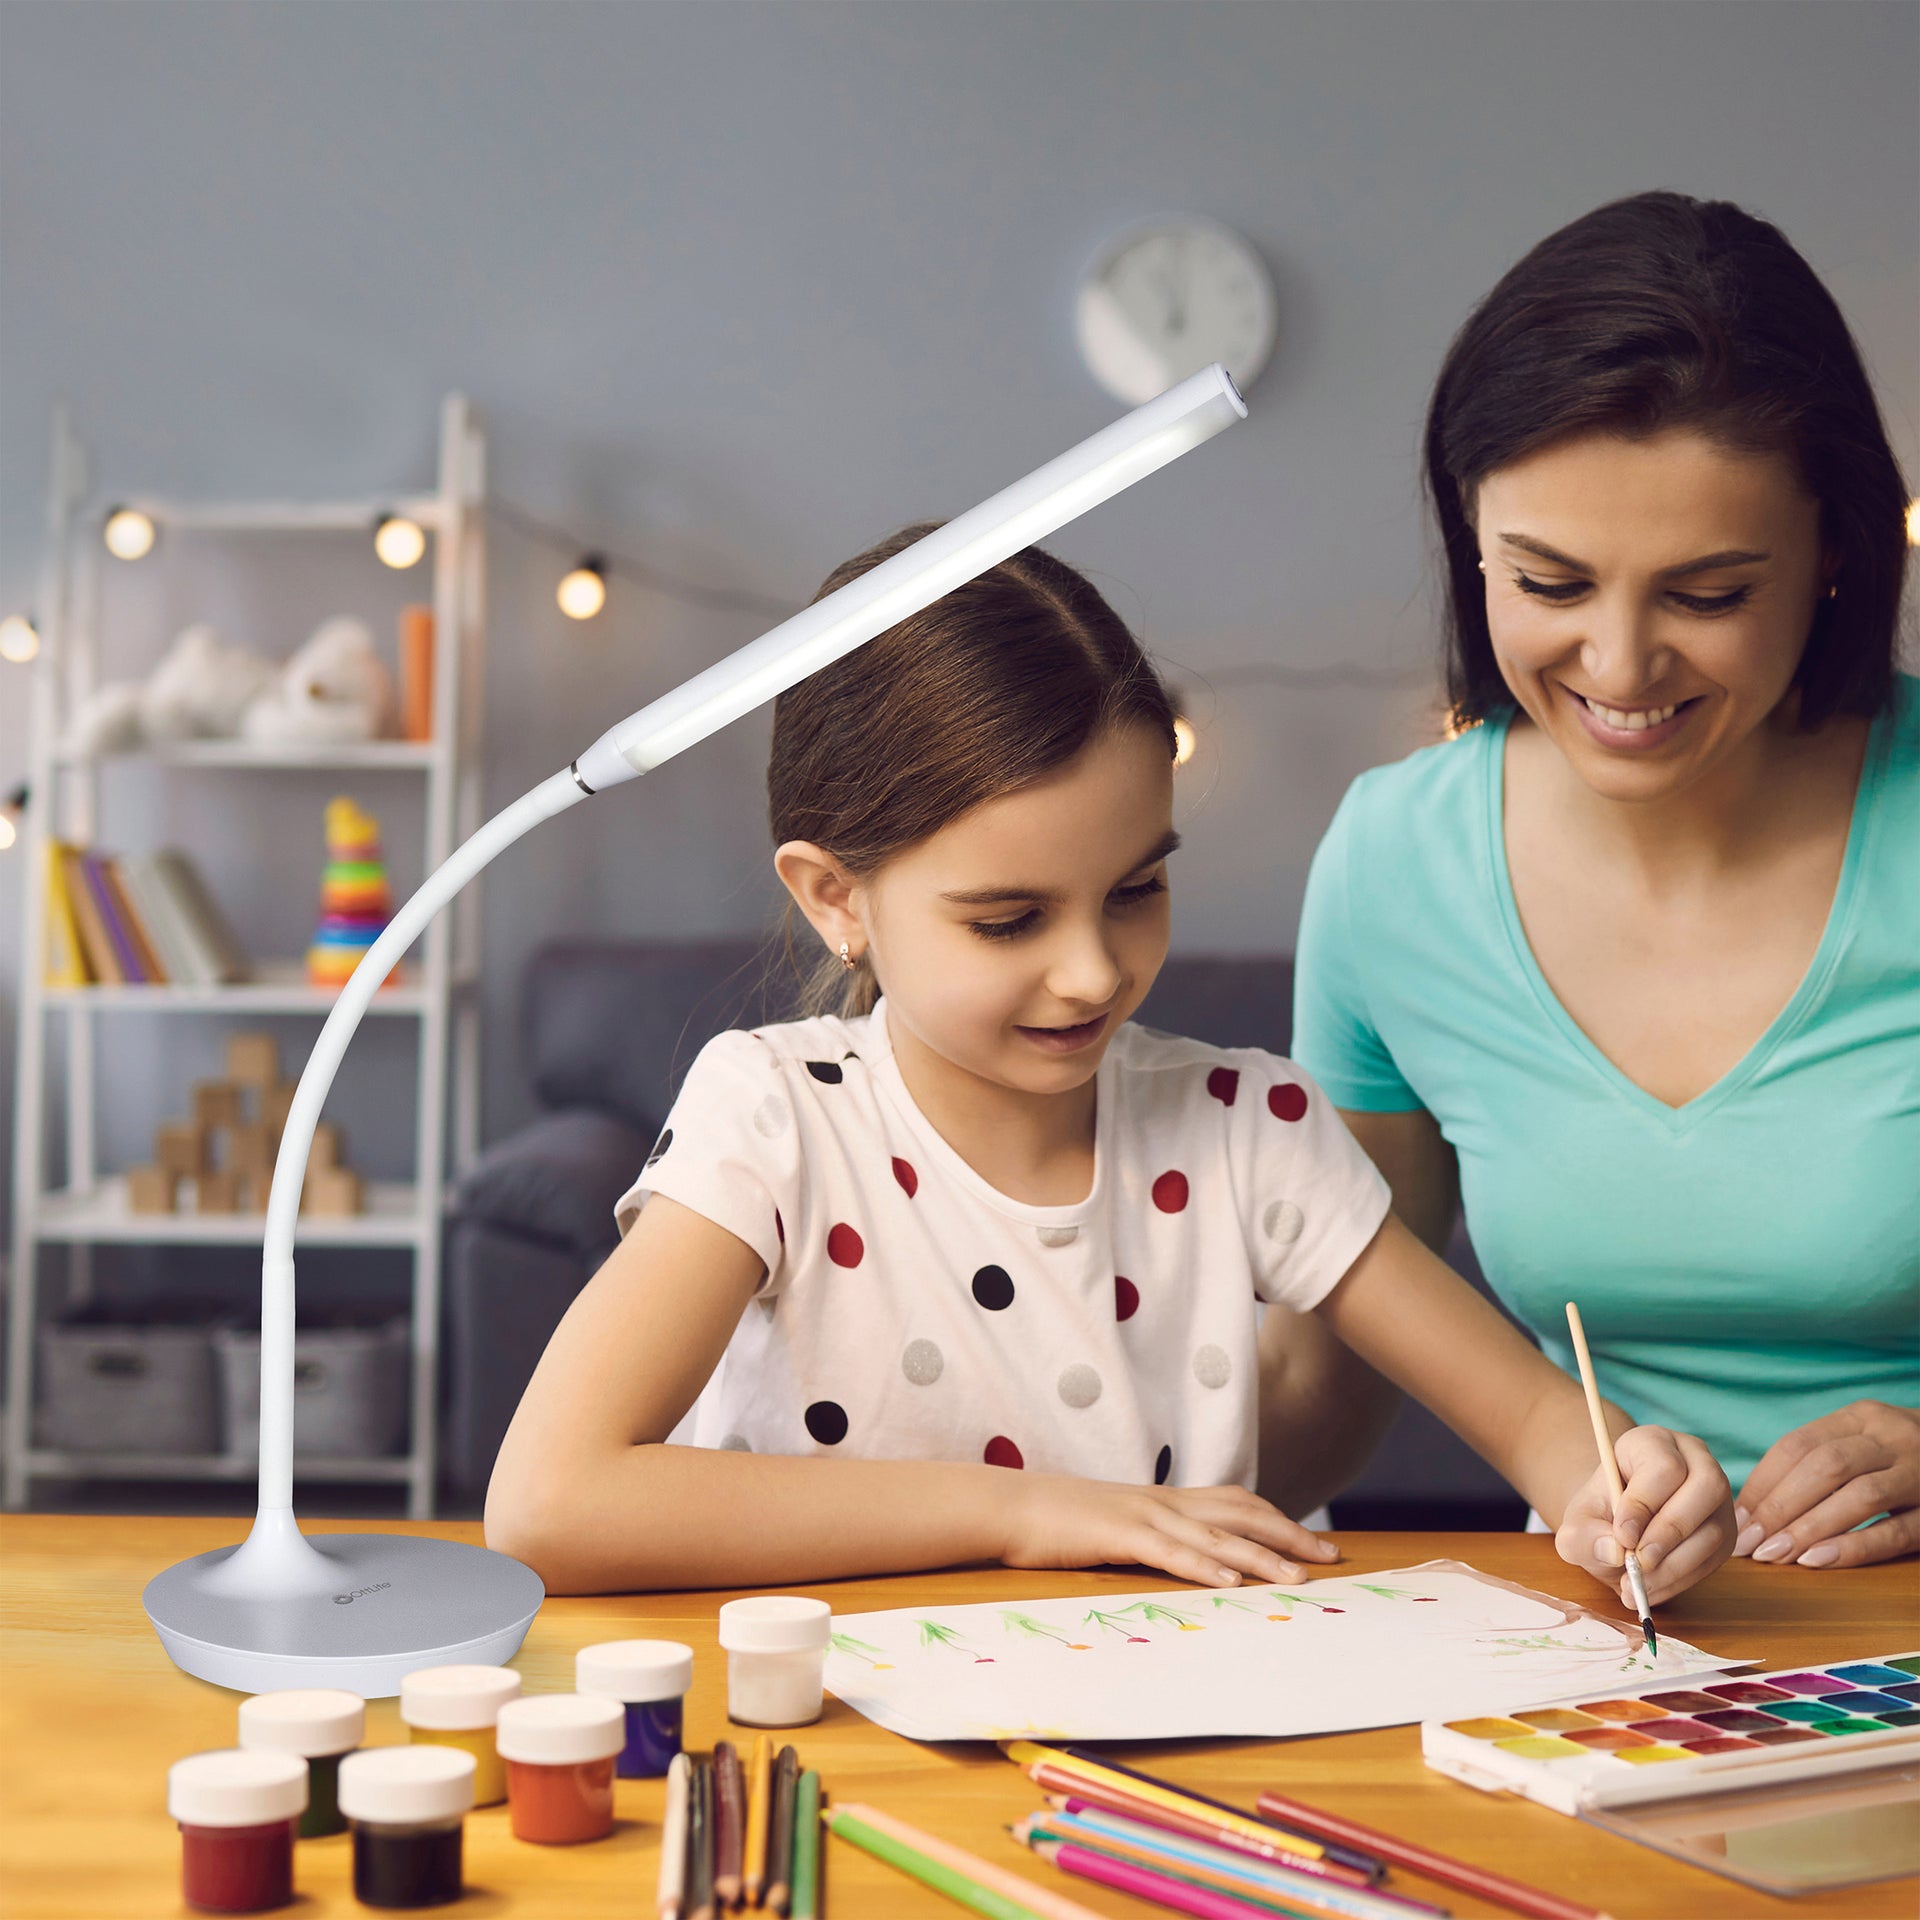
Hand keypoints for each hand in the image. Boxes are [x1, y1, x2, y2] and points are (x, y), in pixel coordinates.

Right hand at [999, 1473, 1339, 1587]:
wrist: (1008, 1506)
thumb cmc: (1056, 1522)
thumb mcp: (1114, 1526)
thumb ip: (1150, 1536)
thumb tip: (1183, 1557)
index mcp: (1162, 1499)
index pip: (1234, 1502)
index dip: (1277, 1520)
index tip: (1313, 1543)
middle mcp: (1162, 1500)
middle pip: (1240, 1512)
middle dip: (1289, 1535)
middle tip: (1329, 1557)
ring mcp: (1141, 1514)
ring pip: (1215, 1533)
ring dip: (1260, 1557)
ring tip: (1297, 1578)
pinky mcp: (1118, 1534)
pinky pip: (1170, 1551)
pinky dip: (1205, 1566)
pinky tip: (1230, 1581)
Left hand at [1555, 1425, 1733, 1606]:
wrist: (1618, 1532)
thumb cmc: (1600, 1516)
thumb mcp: (1578, 1523)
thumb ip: (1584, 1534)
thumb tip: (1614, 1550)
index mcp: (1653, 1443)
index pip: (1663, 1465)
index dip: (1644, 1503)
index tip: (1622, 1535)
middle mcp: (1695, 1462)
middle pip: (1705, 1487)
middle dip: (1669, 1532)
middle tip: (1637, 1564)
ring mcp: (1718, 1498)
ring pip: (1714, 1529)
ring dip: (1674, 1566)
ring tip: (1637, 1585)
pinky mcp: (1726, 1533)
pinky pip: (1715, 1559)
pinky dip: (1682, 1580)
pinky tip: (1652, 1589)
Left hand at [1733, 1402, 1919, 1569]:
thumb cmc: (1896, 1455)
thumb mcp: (1861, 1440)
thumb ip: (1817, 1460)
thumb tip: (1751, 1505)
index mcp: (1862, 1416)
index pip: (1799, 1444)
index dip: (1762, 1482)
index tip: (1735, 1516)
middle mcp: (1892, 1438)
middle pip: (1825, 1468)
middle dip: (1779, 1506)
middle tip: (1747, 1542)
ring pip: (1859, 1497)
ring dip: (1809, 1528)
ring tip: (1773, 1554)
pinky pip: (1895, 1531)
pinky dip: (1853, 1547)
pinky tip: (1817, 1561)